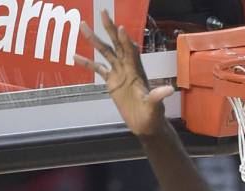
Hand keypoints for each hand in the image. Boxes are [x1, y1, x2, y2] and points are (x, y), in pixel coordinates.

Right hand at [75, 12, 174, 137]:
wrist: (145, 124)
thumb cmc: (152, 114)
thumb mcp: (155, 105)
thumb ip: (158, 96)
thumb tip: (169, 90)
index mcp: (137, 71)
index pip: (131, 52)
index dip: (126, 41)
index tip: (120, 28)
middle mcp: (127, 67)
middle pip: (117, 44)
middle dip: (110, 29)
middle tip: (102, 13)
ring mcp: (118, 73)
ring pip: (105, 52)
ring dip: (94, 40)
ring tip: (83, 26)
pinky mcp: (111, 82)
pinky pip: (98, 69)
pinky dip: (87, 62)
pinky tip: (75, 56)